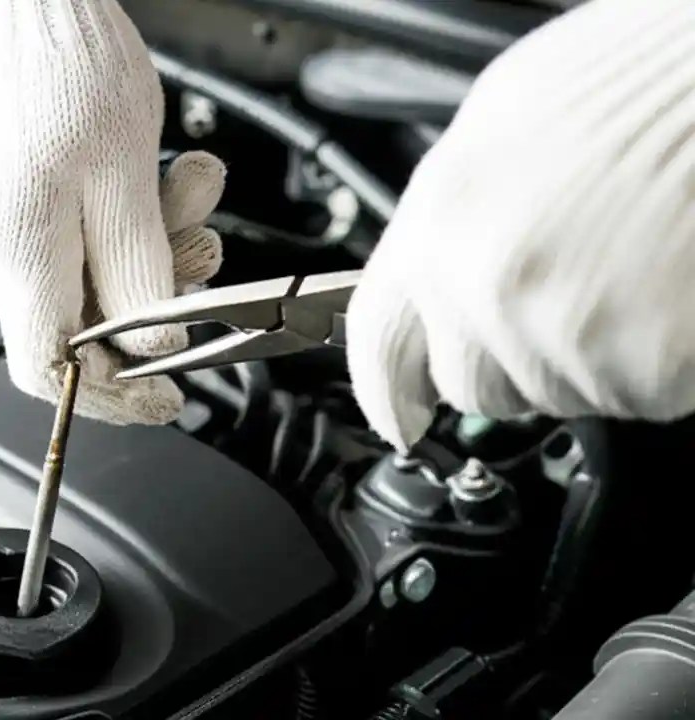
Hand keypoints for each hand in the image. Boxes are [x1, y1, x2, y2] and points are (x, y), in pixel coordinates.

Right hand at [0, 0, 224, 424]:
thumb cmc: (66, 64)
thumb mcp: (127, 181)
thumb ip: (139, 279)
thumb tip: (150, 348)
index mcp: (12, 258)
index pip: (52, 371)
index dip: (114, 396)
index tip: (165, 397)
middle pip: (79, 320)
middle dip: (155, 291)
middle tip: (204, 248)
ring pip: (82, 273)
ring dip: (150, 242)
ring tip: (191, 184)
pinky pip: (66, 236)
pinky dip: (119, 218)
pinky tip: (155, 174)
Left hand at [345, 0, 694, 451]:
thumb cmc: (632, 83)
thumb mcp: (502, 127)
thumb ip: (449, 221)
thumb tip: (426, 283)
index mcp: (437, 218)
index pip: (377, 347)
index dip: (386, 395)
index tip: (400, 419)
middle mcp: (484, 285)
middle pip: (471, 386)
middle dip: (511, 364)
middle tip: (570, 295)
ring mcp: (563, 332)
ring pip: (559, 398)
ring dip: (590, 359)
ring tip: (631, 274)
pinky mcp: (646, 367)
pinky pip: (640, 400)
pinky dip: (659, 367)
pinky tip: (669, 297)